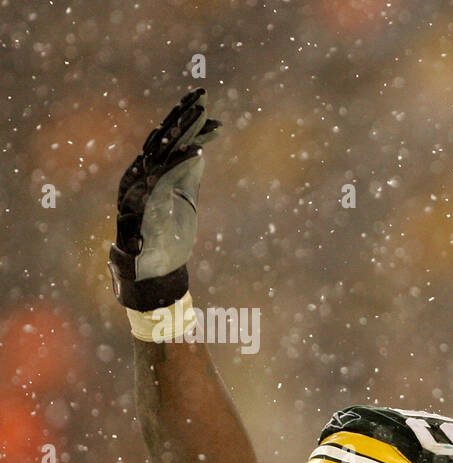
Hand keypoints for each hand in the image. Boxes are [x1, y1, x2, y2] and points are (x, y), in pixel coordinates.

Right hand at [109, 89, 220, 309]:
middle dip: (183, 115)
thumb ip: (188, 172)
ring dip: (182, 132)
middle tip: (203, 94)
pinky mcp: (145, 204)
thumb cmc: (168, 236)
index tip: (203, 99)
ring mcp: (140, 188)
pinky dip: (181, 163)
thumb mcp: (184, 197)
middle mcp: (141, 174)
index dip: (184, 117)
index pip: (168, 137)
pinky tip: (199, 151)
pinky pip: (164, 178)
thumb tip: (199, 147)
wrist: (154, 270)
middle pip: (163, 137)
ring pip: (161, 152)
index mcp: (149, 170)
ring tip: (200, 113)